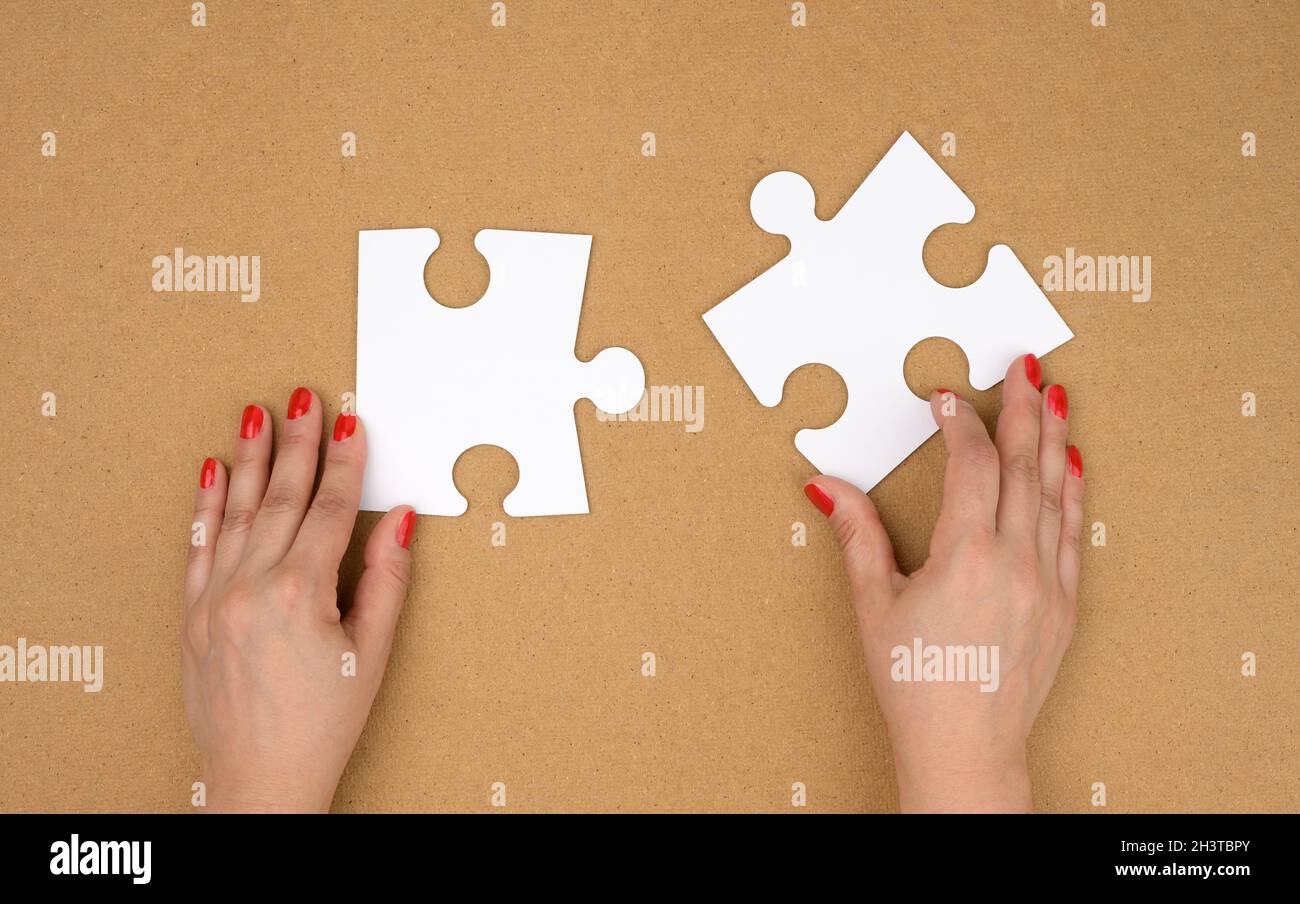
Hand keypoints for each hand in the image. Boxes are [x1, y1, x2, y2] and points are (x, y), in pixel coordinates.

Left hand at [183, 388, 414, 812]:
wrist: (260, 780)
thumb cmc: (322, 725)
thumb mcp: (372, 653)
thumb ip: (387, 579)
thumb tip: (398, 520)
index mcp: (301, 594)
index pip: (328, 509)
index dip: (344, 463)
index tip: (350, 423)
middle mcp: (250, 588)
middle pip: (280, 498)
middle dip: (296, 443)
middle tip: (303, 397)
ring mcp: (215, 599)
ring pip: (235, 512)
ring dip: (248, 460)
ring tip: (256, 417)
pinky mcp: (193, 615)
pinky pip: (198, 546)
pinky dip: (206, 506)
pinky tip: (212, 472)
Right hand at [805, 354, 1081, 812]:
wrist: (966, 749)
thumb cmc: (914, 681)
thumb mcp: (874, 604)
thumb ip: (856, 534)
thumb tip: (824, 483)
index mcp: (965, 556)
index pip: (971, 465)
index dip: (959, 423)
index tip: (947, 397)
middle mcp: (1015, 561)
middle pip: (1022, 465)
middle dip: (1024, 408)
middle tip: (1027, 365)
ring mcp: (1048, 583)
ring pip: (1054, 493)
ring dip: (1054, 439)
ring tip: (1056, 395)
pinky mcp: (1066, 605)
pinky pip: (1072, 533)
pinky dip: (1072, 493)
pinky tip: (1071, 463)